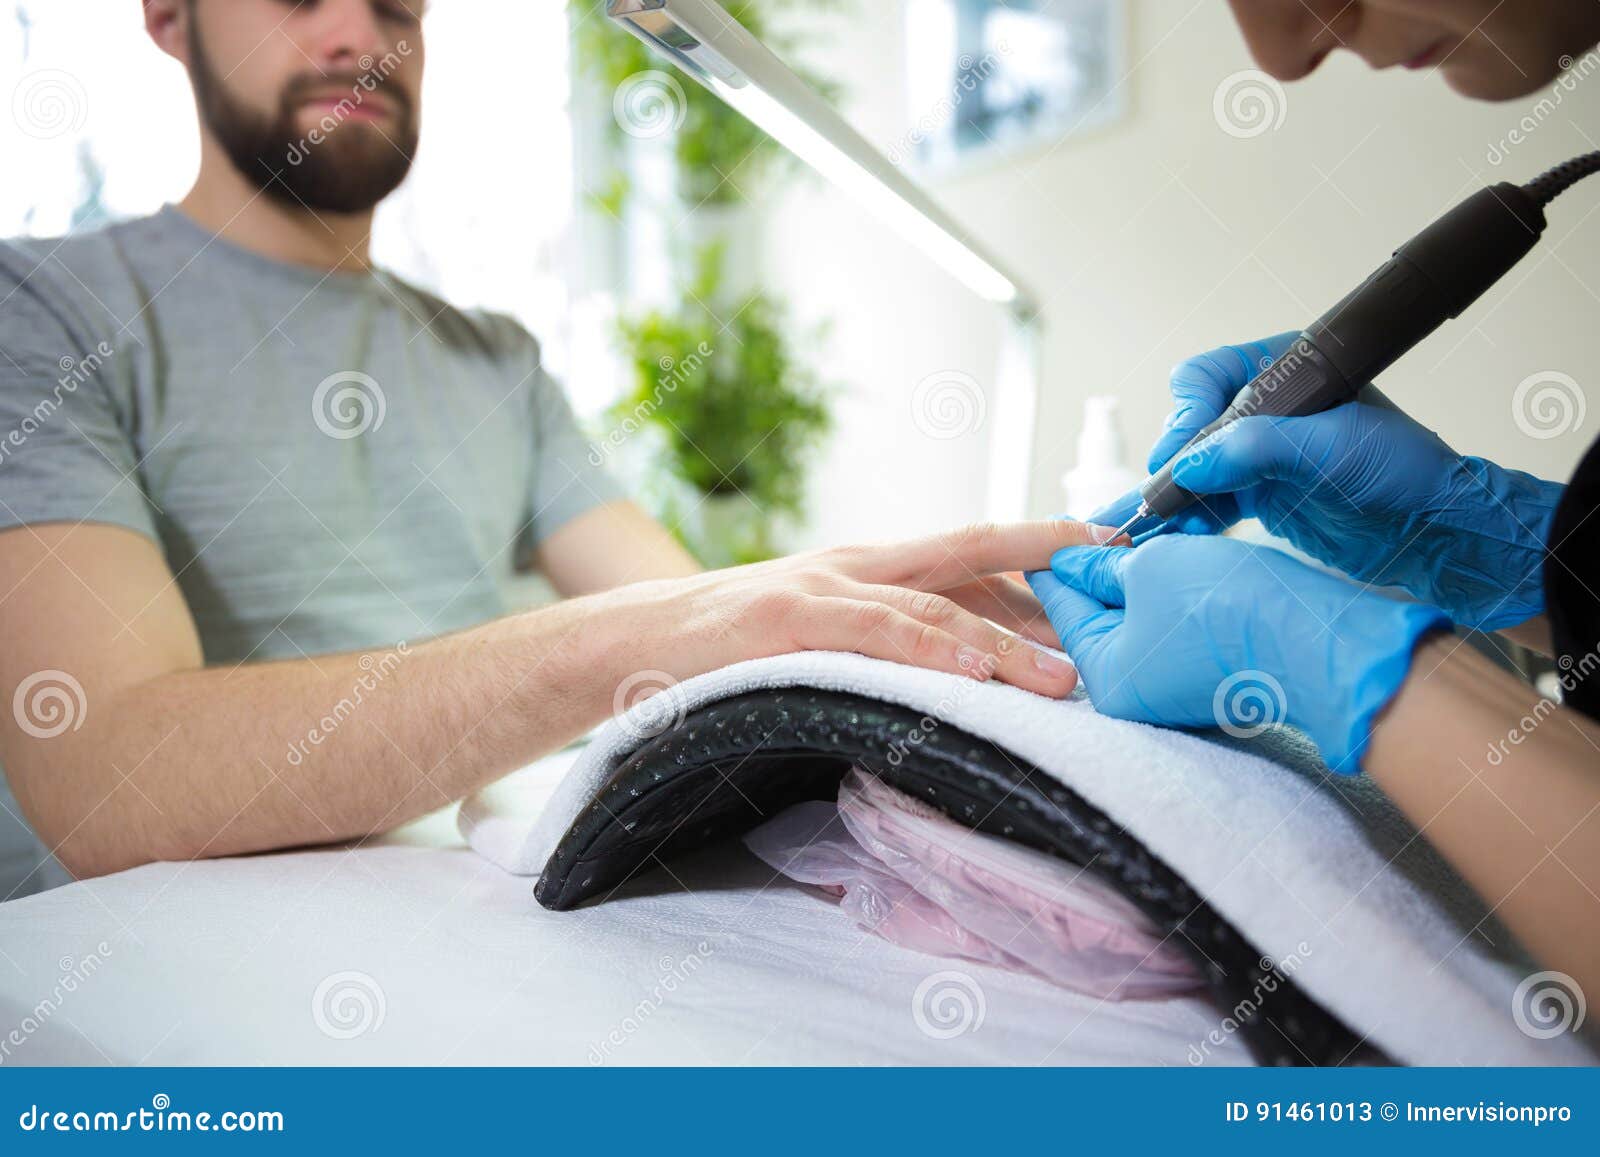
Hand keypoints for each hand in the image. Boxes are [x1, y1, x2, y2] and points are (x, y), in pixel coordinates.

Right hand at [617, 521, 1118, 697]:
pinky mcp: (788, 621)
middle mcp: (857, 566)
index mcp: (869, 567)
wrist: (632, 638)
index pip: (972, 549)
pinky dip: (929, 651)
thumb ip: (887, 639)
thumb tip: (967, 673)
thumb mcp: (821, 632)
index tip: (1109, 549)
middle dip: (1049, 567)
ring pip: (933, 606)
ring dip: (1003, 642)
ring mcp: (823, 589)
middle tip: (1120, 587)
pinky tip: (972, 672)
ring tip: (1062, 678)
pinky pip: (875, 635)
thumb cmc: (733, 644)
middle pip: (970, 554)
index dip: (1042, 546)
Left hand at [1029, 534, 1449, 771]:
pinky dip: (1169, 590)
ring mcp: (1173, 685)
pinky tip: (1174, 555)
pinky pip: (1172, 624)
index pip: (1063, 607)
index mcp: (1106, 676)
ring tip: (1138, 529)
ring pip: (1138, 614)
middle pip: (1098, 614)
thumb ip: (1101, 565)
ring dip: (1138, 572)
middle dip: (1100, 565)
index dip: (1057, 560)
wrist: (1317, 640)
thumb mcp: (1149, 569)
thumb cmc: (1230, 608)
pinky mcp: (1207, 672)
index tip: (1050, 530)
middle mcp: (1134, 692)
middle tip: (1098, 521)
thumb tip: (1068, 560)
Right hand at [1091, 333, 1563, 630]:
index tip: (1184, 452)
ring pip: (1190, 471)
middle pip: (1188, 427)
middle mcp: (1265, 408)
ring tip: (1129, 531)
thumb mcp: (1335, 451)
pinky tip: (1160, 544)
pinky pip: (1205, 505)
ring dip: (1163, 501)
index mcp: (1287, 370)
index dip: (1188, 411)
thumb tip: (1192, 463)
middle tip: (1154, 503)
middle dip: (1167, 465)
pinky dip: (1182, 524)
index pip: (1207, 375)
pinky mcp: (1259, 497)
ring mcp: (1258, 455)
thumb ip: (1260, 449)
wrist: (1441, 535)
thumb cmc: (1407, 476)